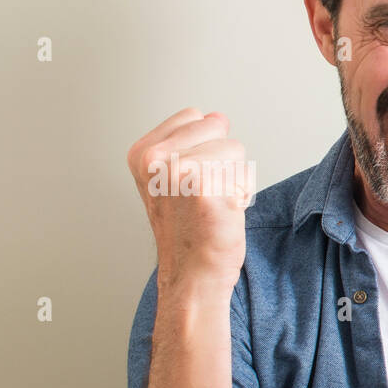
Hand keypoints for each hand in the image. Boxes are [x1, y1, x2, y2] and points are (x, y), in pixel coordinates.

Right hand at [127, 107, 253, 297]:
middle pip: (218, 127)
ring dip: (234, 177)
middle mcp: (153, 159)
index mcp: (142, 152)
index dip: (205, 145)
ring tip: (215, 203)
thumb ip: (191, 143)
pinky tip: (224, 213)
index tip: (192, 179)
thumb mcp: (172, 177)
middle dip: (223, 158)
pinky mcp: (204, 189)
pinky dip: (243, 193)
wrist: (193, 272)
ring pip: (235, 149)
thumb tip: (216, 116)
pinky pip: (245, 173)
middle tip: (206, 193)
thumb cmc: (189, 229)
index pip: (196, 115)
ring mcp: (176, 172)